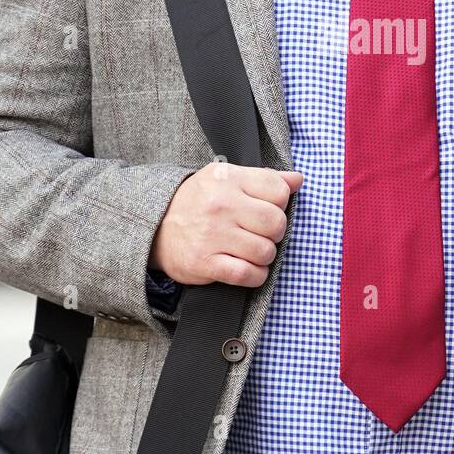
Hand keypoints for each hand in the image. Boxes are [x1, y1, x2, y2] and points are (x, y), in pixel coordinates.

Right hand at [148, 162, 302, 286]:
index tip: (267, 209)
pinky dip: (255, 275)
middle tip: (261, 233)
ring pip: (265, 251)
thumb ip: (264, 178)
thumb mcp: (227, 178)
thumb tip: (298, 180)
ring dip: (265, 256)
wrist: (155, 227)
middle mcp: (220, 205)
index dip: (280, 203)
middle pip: (276, 223)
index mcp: (228, 179)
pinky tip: (248, 268)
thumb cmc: (198, 201)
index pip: (279, 191)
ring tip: (252, 251)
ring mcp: (212, 235)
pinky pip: (247, 274)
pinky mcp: (205, 263)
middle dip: (275, 233)